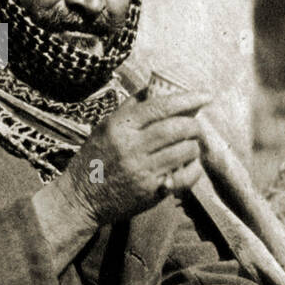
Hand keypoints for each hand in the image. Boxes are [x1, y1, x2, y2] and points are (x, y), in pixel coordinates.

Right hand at [57, 91, 211, 227]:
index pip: (160, 106)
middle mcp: (131, 146)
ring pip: (182, 151)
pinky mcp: (150, 191)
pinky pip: (183, 177)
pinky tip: (192, 166)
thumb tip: (153, 86)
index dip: (187, 99)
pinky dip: (194, 170)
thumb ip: (130, 108)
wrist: (79, 198)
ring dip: (194, 147)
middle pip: (175, 128)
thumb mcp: (105, 128)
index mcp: (119, 126)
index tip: (205, 96)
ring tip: (193, 146)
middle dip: (194, 125)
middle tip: (198, 126)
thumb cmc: (94, 158)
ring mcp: (141, 170)